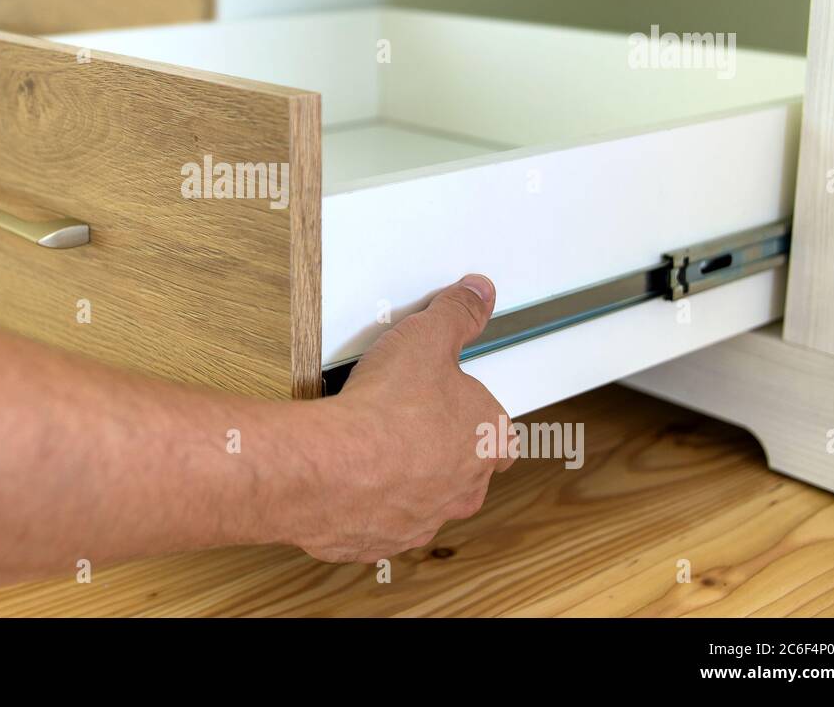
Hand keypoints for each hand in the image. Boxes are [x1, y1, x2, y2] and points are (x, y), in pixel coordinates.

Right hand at [293, 275, 514, 562]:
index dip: (471, 411)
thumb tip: (478, 294)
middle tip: (402, 417)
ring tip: (367, 444)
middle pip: (463, 469)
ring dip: (402, 478)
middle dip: (437, 447)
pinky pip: (380, 520)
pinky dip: (365, 502)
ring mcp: (424, 518)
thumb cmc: (386, 411)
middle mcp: (464, 488)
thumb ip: (457, 314)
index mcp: (487, 441)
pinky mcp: (382, 539)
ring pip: (423, 498)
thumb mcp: (427, 337)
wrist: (334, 466)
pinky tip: (345, 474)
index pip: (498, 432)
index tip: (446, 395)